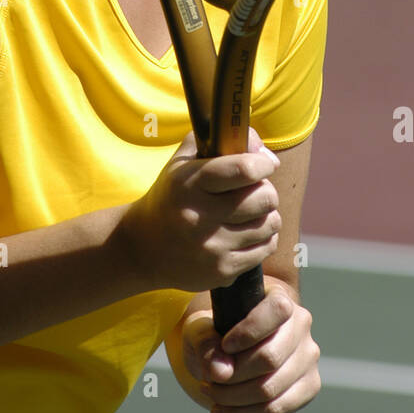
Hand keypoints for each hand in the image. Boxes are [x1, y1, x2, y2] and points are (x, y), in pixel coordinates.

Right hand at [120, 129, 281, 293]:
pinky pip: (265, 249)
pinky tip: (246, 234)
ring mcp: (212, 248)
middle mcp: (199, 217)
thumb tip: (262, 148)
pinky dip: (263, 239)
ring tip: (251, 213)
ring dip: (267, 215)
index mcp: (189, 184)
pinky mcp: (221, 271)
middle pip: (263, 198)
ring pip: (269, 224)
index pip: (243, 170)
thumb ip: (219, 141)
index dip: (263, 163)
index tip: (264, 164)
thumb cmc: (172, 197)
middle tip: (255, 191)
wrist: (143, 247)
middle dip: (266, 190)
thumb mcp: (182, 162)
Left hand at [181, 276, 320, 412]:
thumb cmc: (216, 332)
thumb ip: (205, 344)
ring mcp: (308, 356)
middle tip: (207, 377)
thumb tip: (221, 372)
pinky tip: (220, 410)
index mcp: (279, 297)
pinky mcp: (309, 385)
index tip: (224, 346)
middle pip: (270, 358)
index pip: (276, 311)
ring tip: (210, 392)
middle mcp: (301, 324)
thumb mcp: (201, 329)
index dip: (248, 332)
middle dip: (232, 375)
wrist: (231, 350)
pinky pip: (277, 409)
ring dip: (232, 397)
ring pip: (271, 388)